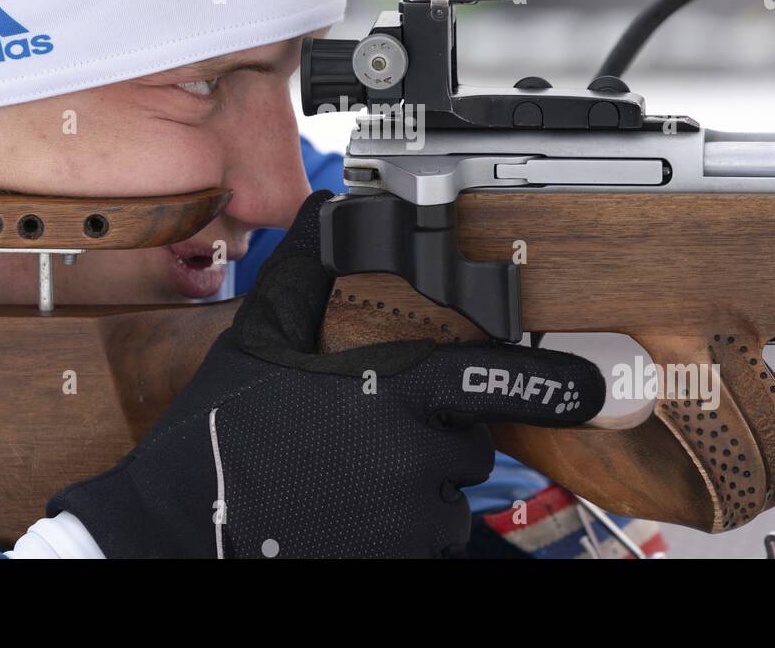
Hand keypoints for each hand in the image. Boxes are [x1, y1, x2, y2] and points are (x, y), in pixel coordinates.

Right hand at [49, 191, 604, 557]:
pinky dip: (401, 534)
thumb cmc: (217, 435)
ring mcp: (407, 523)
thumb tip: (328, 212)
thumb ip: (305, 271)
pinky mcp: (396, 564)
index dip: (552, 382)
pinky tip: (347, 515)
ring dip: (417, 492)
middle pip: (468, 445)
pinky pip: (430, 546)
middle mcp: (412, 460)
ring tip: (347, 482)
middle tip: (367, 438)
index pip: (493, 378)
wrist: (177, 527)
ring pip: (450, 501)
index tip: (597, 387)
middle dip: (432, 439)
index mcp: (391, 393)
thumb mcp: (259, 340)